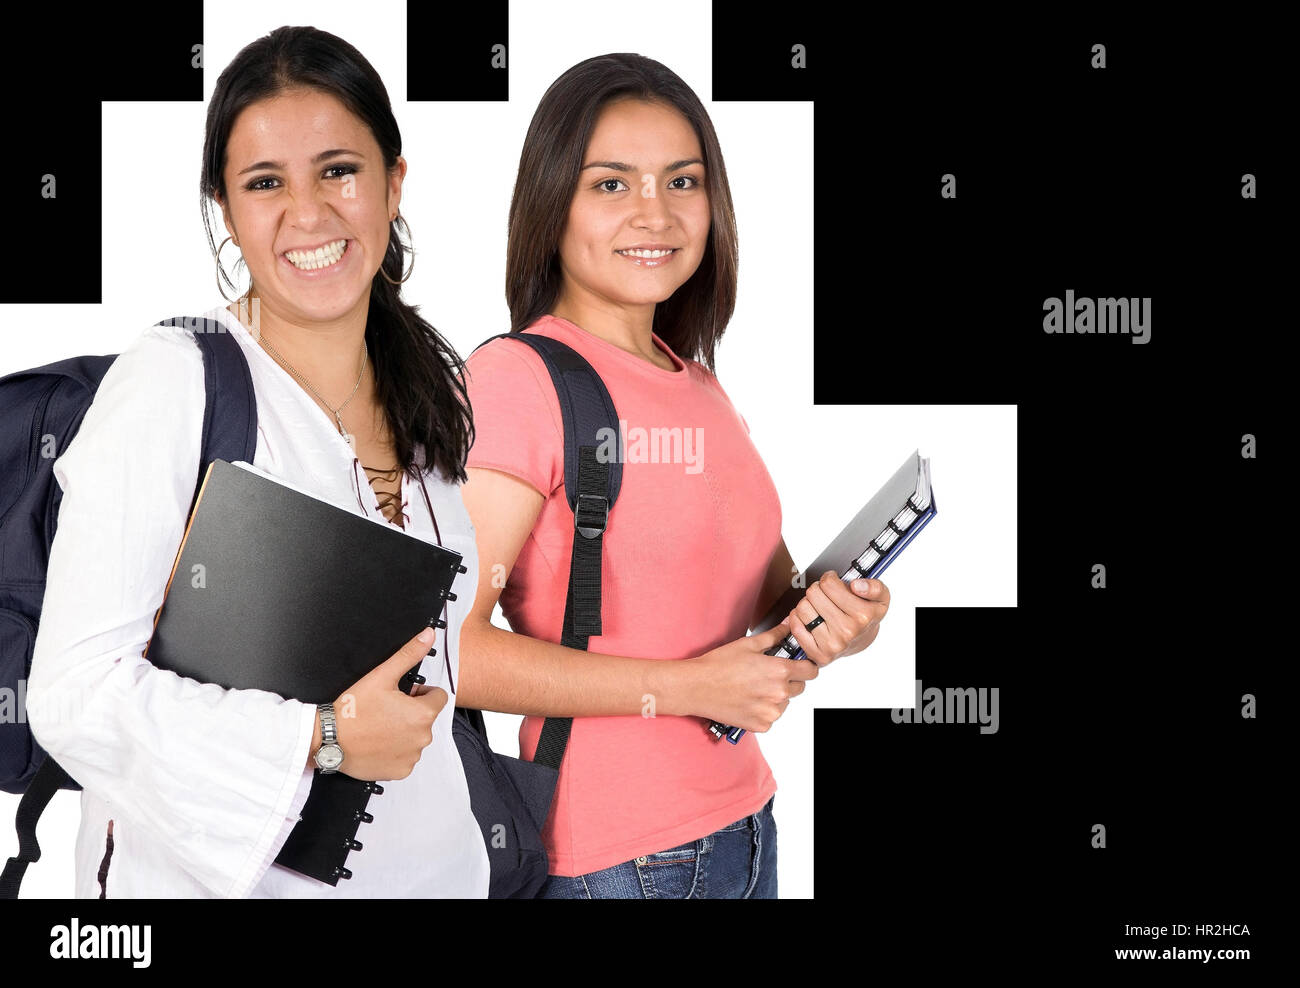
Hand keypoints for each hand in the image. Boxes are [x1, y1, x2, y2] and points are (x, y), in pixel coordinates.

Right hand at [313, 628, 448, 780]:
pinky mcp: (400, 772)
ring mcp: (412, 757)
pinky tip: (377, 743)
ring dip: (404, 731)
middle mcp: (422, 738)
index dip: (420, 693)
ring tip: (378, 726)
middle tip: (385, 710)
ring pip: (416, 737)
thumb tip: (429, 635)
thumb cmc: (353, 709)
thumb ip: (409, 654)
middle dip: (411, 712)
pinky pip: (406, 757)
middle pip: (426, 718)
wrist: (328, 740)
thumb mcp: (382, 676)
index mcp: (423, 714)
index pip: (438, 697)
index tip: (401, 695)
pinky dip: (395, 751)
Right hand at [683, 621, 818, 733]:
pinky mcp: (761, 726)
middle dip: (789, 680)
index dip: (806, 666)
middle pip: (799, 688)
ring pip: (785, 703)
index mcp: (779, 671)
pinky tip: (748, 700)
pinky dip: (763, 710)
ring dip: (775, 696)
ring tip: (753, 687)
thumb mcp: (748, 644)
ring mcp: (771, 712)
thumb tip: (788, 627)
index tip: (801, 665)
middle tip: (766, 674)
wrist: (696, 687)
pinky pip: (771, 717)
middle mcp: (779, 694)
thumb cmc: (718, 665)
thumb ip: (774, 636)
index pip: (811, 671)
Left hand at [786, 572, 889, 666]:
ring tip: (818, 606)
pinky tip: (810, 617)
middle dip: (818, 590)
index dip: (829, 579)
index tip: (833, 583)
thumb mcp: (880, 597)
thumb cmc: (866, 615)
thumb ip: (874, 586)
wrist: (861, 640)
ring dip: (808, 603)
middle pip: (813, 593)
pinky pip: (796, 627)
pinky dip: (798, 618)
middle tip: (825, 595)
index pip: (829, 584)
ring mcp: (832, 645)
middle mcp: (847, 631)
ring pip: (802, 608)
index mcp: (862, 615)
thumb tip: (856, 585)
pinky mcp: (818, 654)